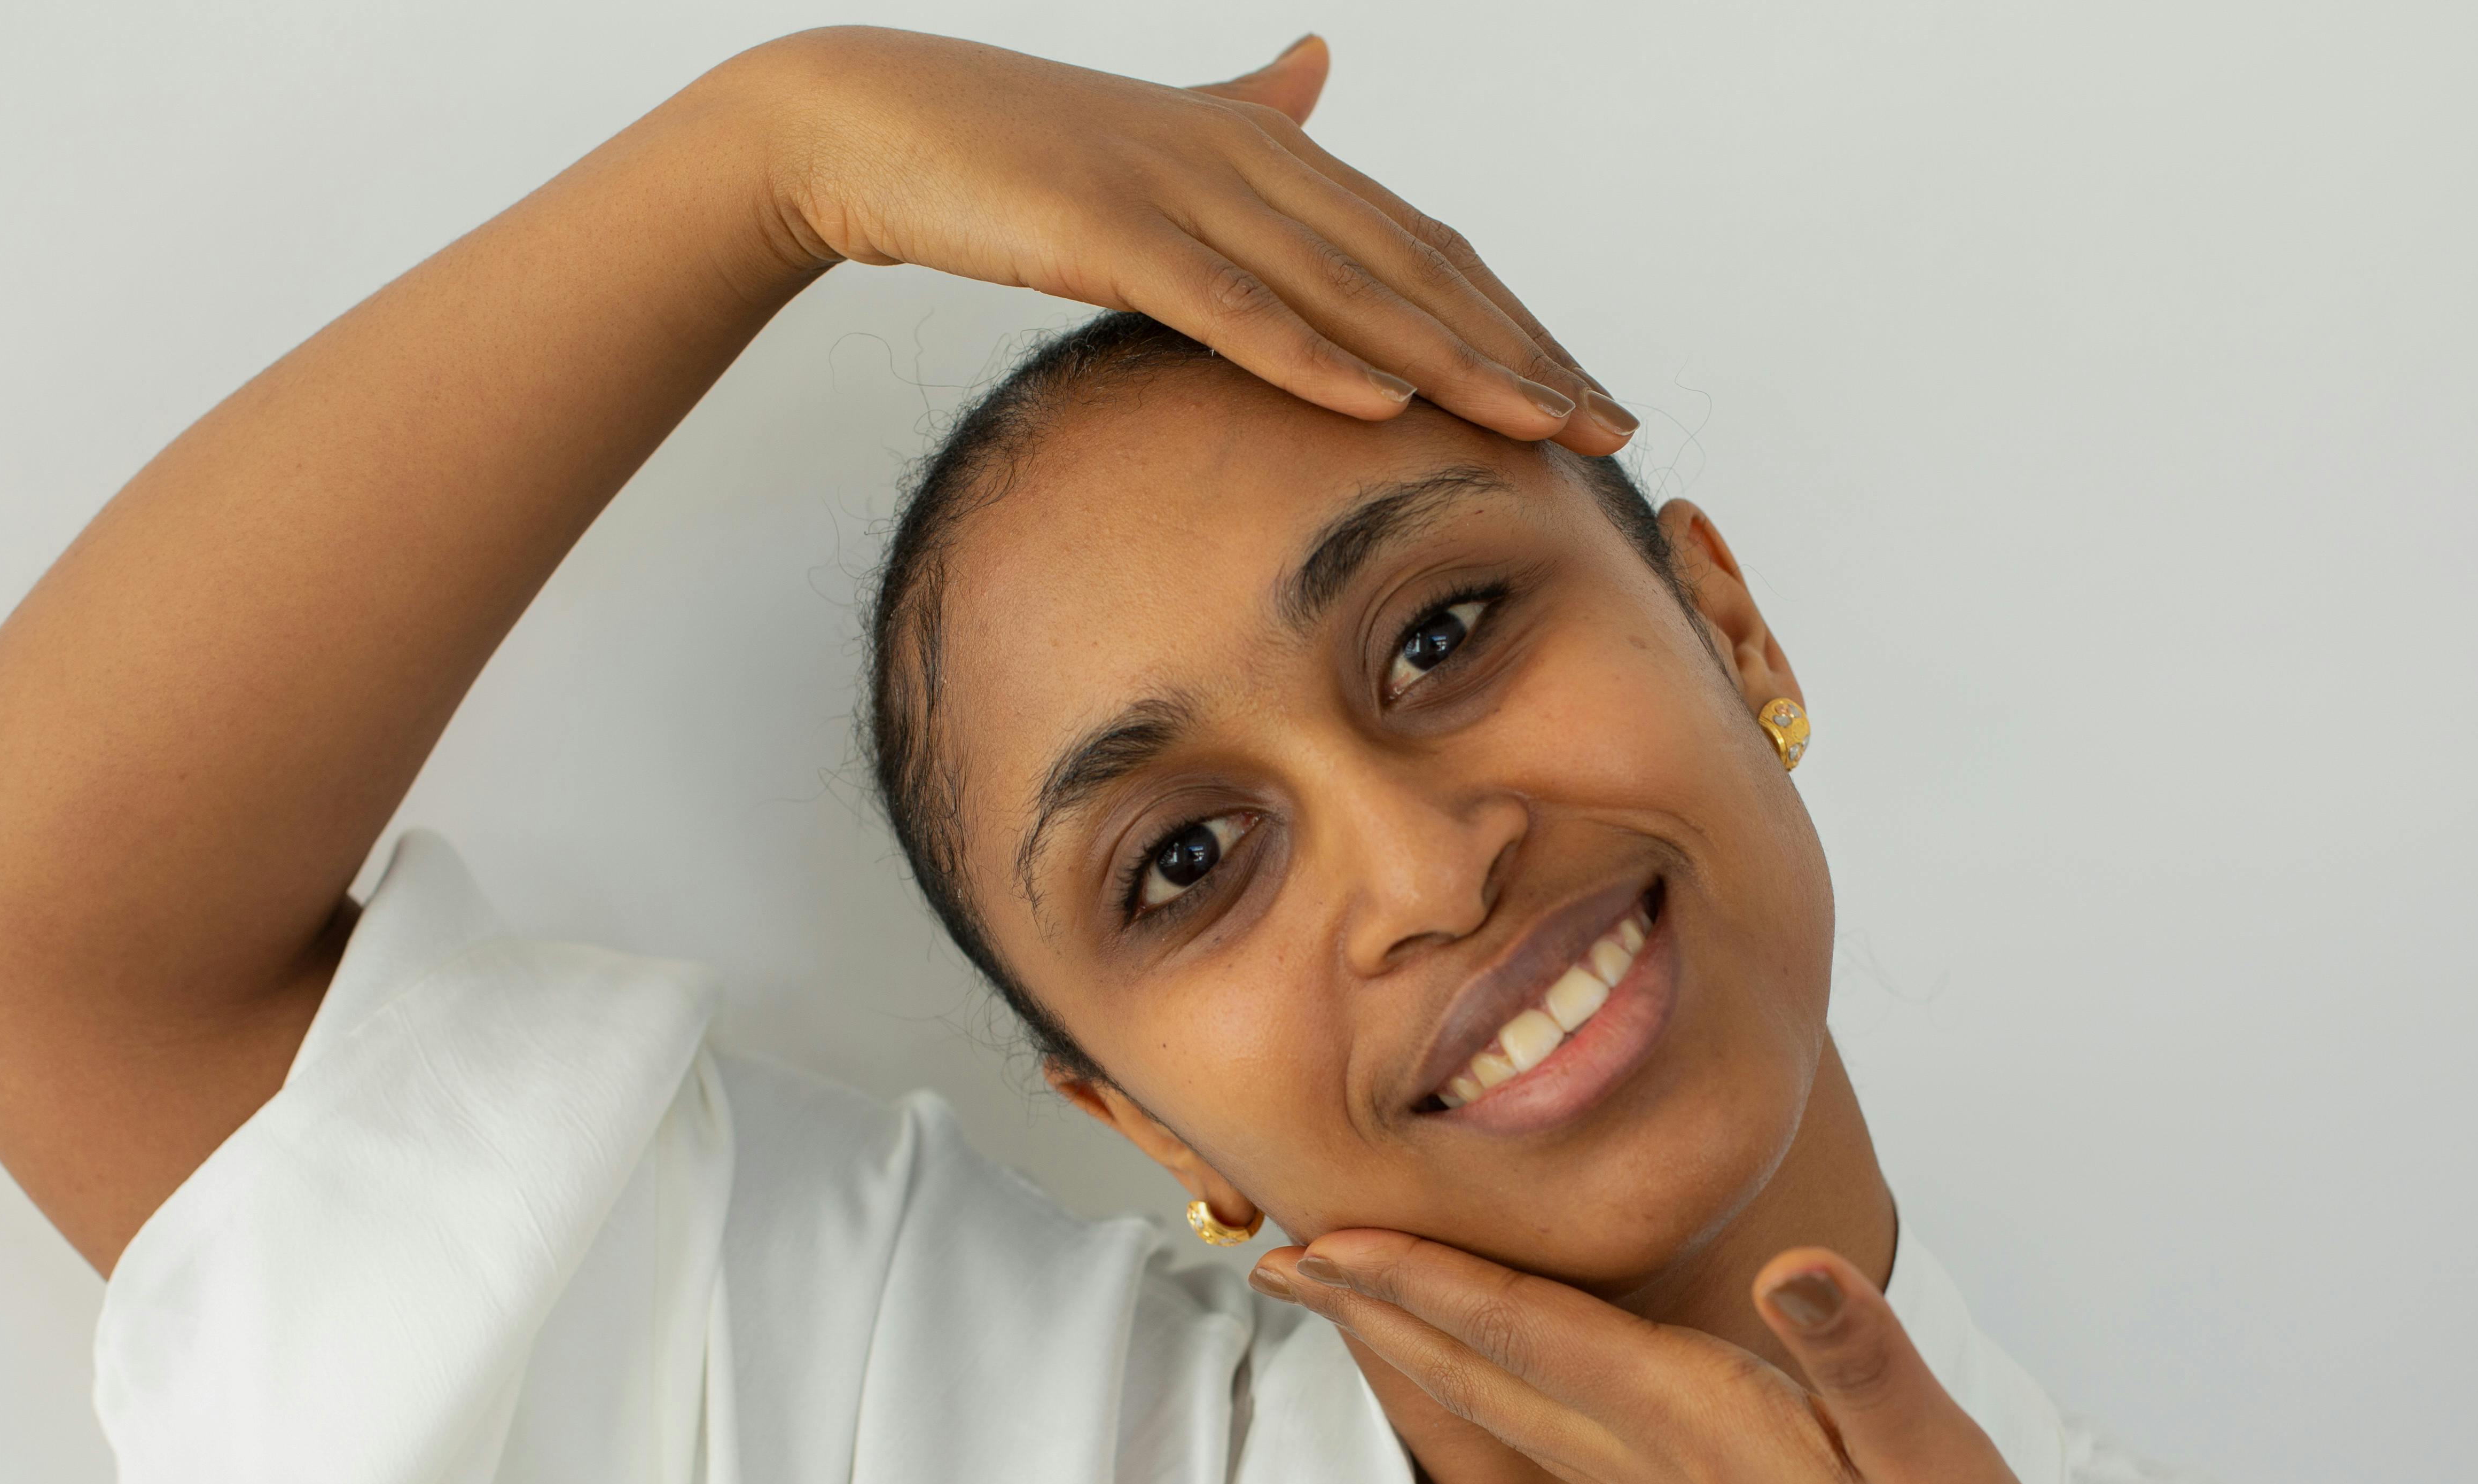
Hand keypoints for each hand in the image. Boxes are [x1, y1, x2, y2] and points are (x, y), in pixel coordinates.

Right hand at [730, 28, 1633, 452]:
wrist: (868, 121)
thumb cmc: (1009, 147)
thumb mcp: (1156, 133)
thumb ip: (1245, 111)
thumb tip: (1316, 63)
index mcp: (1267, 143)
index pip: (1423, 246)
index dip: (1514, 319)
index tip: (1589, 392)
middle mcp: (1247, 157)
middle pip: (1414, 269)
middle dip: (1521, 352)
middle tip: (1609, 426)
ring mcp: (1180, 190)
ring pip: (1346, 287)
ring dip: (1450, 361)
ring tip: (1538, 423)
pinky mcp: (1109, 229)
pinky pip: (1228, 305)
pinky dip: (1309, 355)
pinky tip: (1379, 405)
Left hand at [1255, 1231, 2072, 1483]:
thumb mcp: (1938, 1471)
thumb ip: (1862, 1358)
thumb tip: (1792, 1265)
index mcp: (1702, 1430)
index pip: (1534, 1331)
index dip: (1428, 1274)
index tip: (1326, 1233)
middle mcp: (1660, 1463)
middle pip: (1486, 1368)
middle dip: (1379, 1307)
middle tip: (1275, 1256)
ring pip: (1510, 1401)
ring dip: (1424, 1341)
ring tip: (1355, 1295)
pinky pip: (1559, 1428)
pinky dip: (1499, 1378)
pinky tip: (1498, 1366)